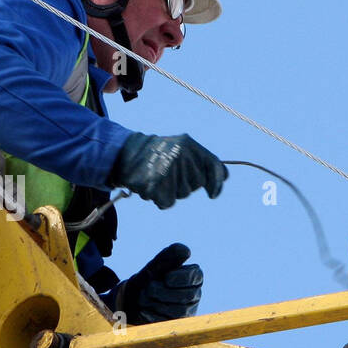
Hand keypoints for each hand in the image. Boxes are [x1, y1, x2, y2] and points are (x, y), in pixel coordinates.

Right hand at [108, 132, 226, 208]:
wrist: (124, 154)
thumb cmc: (157, 154)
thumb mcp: (181, 148)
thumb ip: (202, 160)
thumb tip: (223, 177)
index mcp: (188, 144)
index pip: (213, 166)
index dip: (216, 182)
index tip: (212, 195)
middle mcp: (180, 155)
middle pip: (196, 183)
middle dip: (186, 183)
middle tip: (169, 173)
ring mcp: (167, 170)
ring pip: (182, 194)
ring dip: (172, 191)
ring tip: (158, 177)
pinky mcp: (155, 186)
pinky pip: (168, 202)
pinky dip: (161, 199)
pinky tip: (152, 187)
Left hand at [115, 243, 204, 324]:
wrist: (131, 300)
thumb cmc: (147, 279)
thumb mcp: (154, 266)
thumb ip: (167, 257)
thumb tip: (185, 251)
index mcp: (193, 277)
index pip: (195, 276)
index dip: (180, 277)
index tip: (166, 278)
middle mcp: (194, 295)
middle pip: (187, 295)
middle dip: (164, 291)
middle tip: (148, 288)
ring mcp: (186, 312)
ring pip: (177, 310)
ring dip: (155, 302)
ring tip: (143, 297)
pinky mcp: (174, 325)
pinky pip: (167, 322)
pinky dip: (151, 314)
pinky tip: (143, 309)